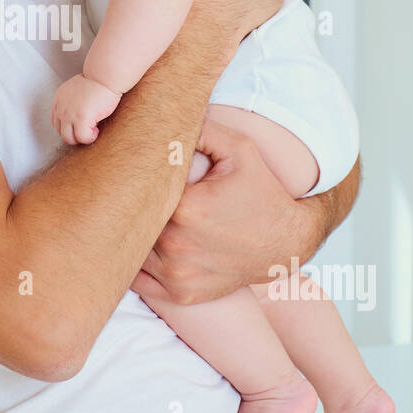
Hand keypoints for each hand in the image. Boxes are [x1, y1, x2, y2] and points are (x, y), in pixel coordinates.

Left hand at [52, 74, 121, 146]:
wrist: (104, 76)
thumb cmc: (96, 83)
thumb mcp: (75, 90)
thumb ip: (71, 102)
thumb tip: (76, 114)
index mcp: (59, 100)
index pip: (56, 122)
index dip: (69, 127)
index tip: (79, 126)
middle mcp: (61, 108)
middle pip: (61, 132)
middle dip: (75, 135)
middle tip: (87, 131)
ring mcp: (69, 114)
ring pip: (69, 138)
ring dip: (82, 138)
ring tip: (92, 131)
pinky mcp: (80, 119)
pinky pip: (83, 138)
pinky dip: (90, 138)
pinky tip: (97, 130)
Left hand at [130, 118, 315, 306]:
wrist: (286, 242)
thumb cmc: (261, 192)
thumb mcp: (239, 149)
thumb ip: (202, 128)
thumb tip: (165, 116)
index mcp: (184, 208)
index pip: (138, 189)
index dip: (133, 179)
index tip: (131, 172)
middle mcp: (176, 245)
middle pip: (131, 222)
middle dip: (128, 208)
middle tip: (126, 195)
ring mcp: (177, 275)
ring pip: (132, 251)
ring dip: (133, 237)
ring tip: (138, 219)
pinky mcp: (180, 295)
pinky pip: (139, 280)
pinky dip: (138, 264)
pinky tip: (146, 245)